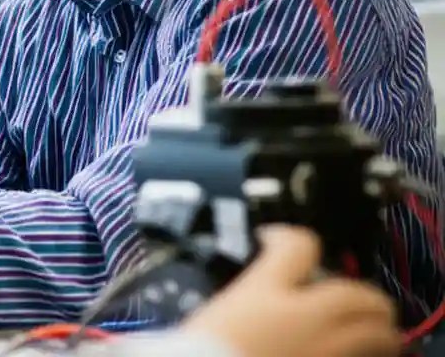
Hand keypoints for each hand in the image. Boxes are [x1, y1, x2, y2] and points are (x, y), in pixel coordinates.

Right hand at [182, 226, 399, 356]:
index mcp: (265, 289)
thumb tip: (256, 304)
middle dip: (364, 295)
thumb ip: (245, 303)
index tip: (278, 240)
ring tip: (376, 334)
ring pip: (378, 332)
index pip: (297, 245)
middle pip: (356, 292)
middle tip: (359, 300)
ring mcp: (325, 348)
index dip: (288, 236)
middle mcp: (304, 314)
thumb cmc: (200, 349)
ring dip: (381, 330)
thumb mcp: (215, 315)